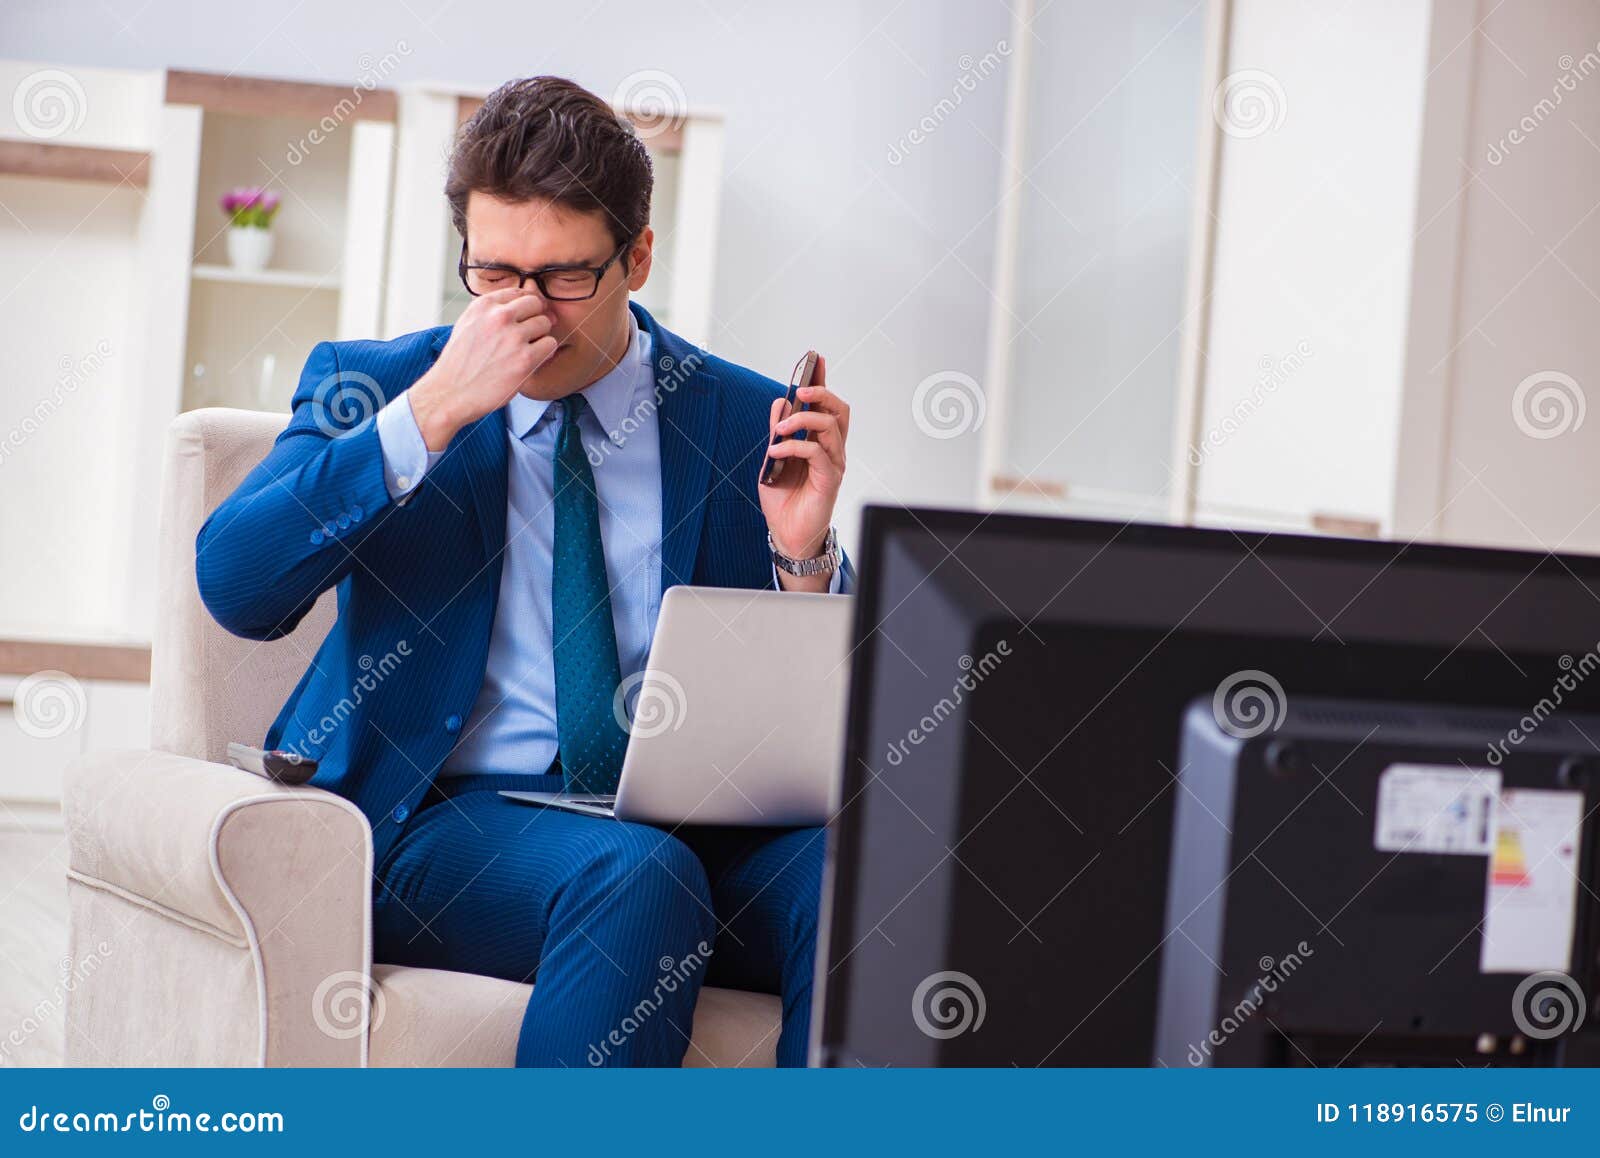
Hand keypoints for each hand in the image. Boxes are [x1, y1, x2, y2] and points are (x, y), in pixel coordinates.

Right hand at [408, 288, 557, 450]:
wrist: (450, 393)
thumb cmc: (460, 362)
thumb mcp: (468, 324)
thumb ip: (491, 312)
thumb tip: (524, 304)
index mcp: (483, 305)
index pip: (519, 292)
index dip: (526, 306)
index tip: (524, 318)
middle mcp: (498, 316)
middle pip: (535, 304)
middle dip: (534, 318)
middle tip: (527, 335)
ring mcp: (513, 337)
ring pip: (545, 324)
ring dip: (539, 337)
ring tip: (524, 350)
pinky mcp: (525, 359)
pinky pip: (550, 345)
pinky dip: (544, 353)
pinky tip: (530, 361)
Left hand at [758, 354, 847, 584]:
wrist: (787, 534)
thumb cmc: (784, 501)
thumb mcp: (773, 459)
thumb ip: (778, 433)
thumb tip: (779, 403)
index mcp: (820, 443)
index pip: (826, 406)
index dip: (822, 381)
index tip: (816, 359)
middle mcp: (831, 451)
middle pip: (839, 410)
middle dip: (822, 392)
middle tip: (802, 389)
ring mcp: (833, 464)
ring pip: (830, 426)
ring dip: (803, 419)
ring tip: (781, 427)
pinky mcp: (829, 479)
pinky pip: (815, 452)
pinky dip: (794, 446)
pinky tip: (777, 450)